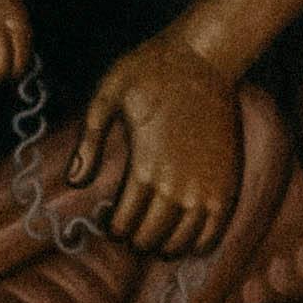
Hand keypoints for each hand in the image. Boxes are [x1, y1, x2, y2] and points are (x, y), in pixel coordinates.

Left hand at [71, 31, 243, 254]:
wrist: (205, 57)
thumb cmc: (151, 71)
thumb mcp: (107, 96)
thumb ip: (90, 141)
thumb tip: (74, 181)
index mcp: (145, 167)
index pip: (123, 225)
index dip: (113, 229)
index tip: (110, 218)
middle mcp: (177, 185)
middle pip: (150, 239)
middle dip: (135, 240)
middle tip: (131, 227)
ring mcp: (206, 187)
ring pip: (182, 243)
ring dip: (164, 246)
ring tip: (155, 234)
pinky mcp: (227, 184)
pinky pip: (213, 234)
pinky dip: (197, 244)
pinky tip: (185, 236)